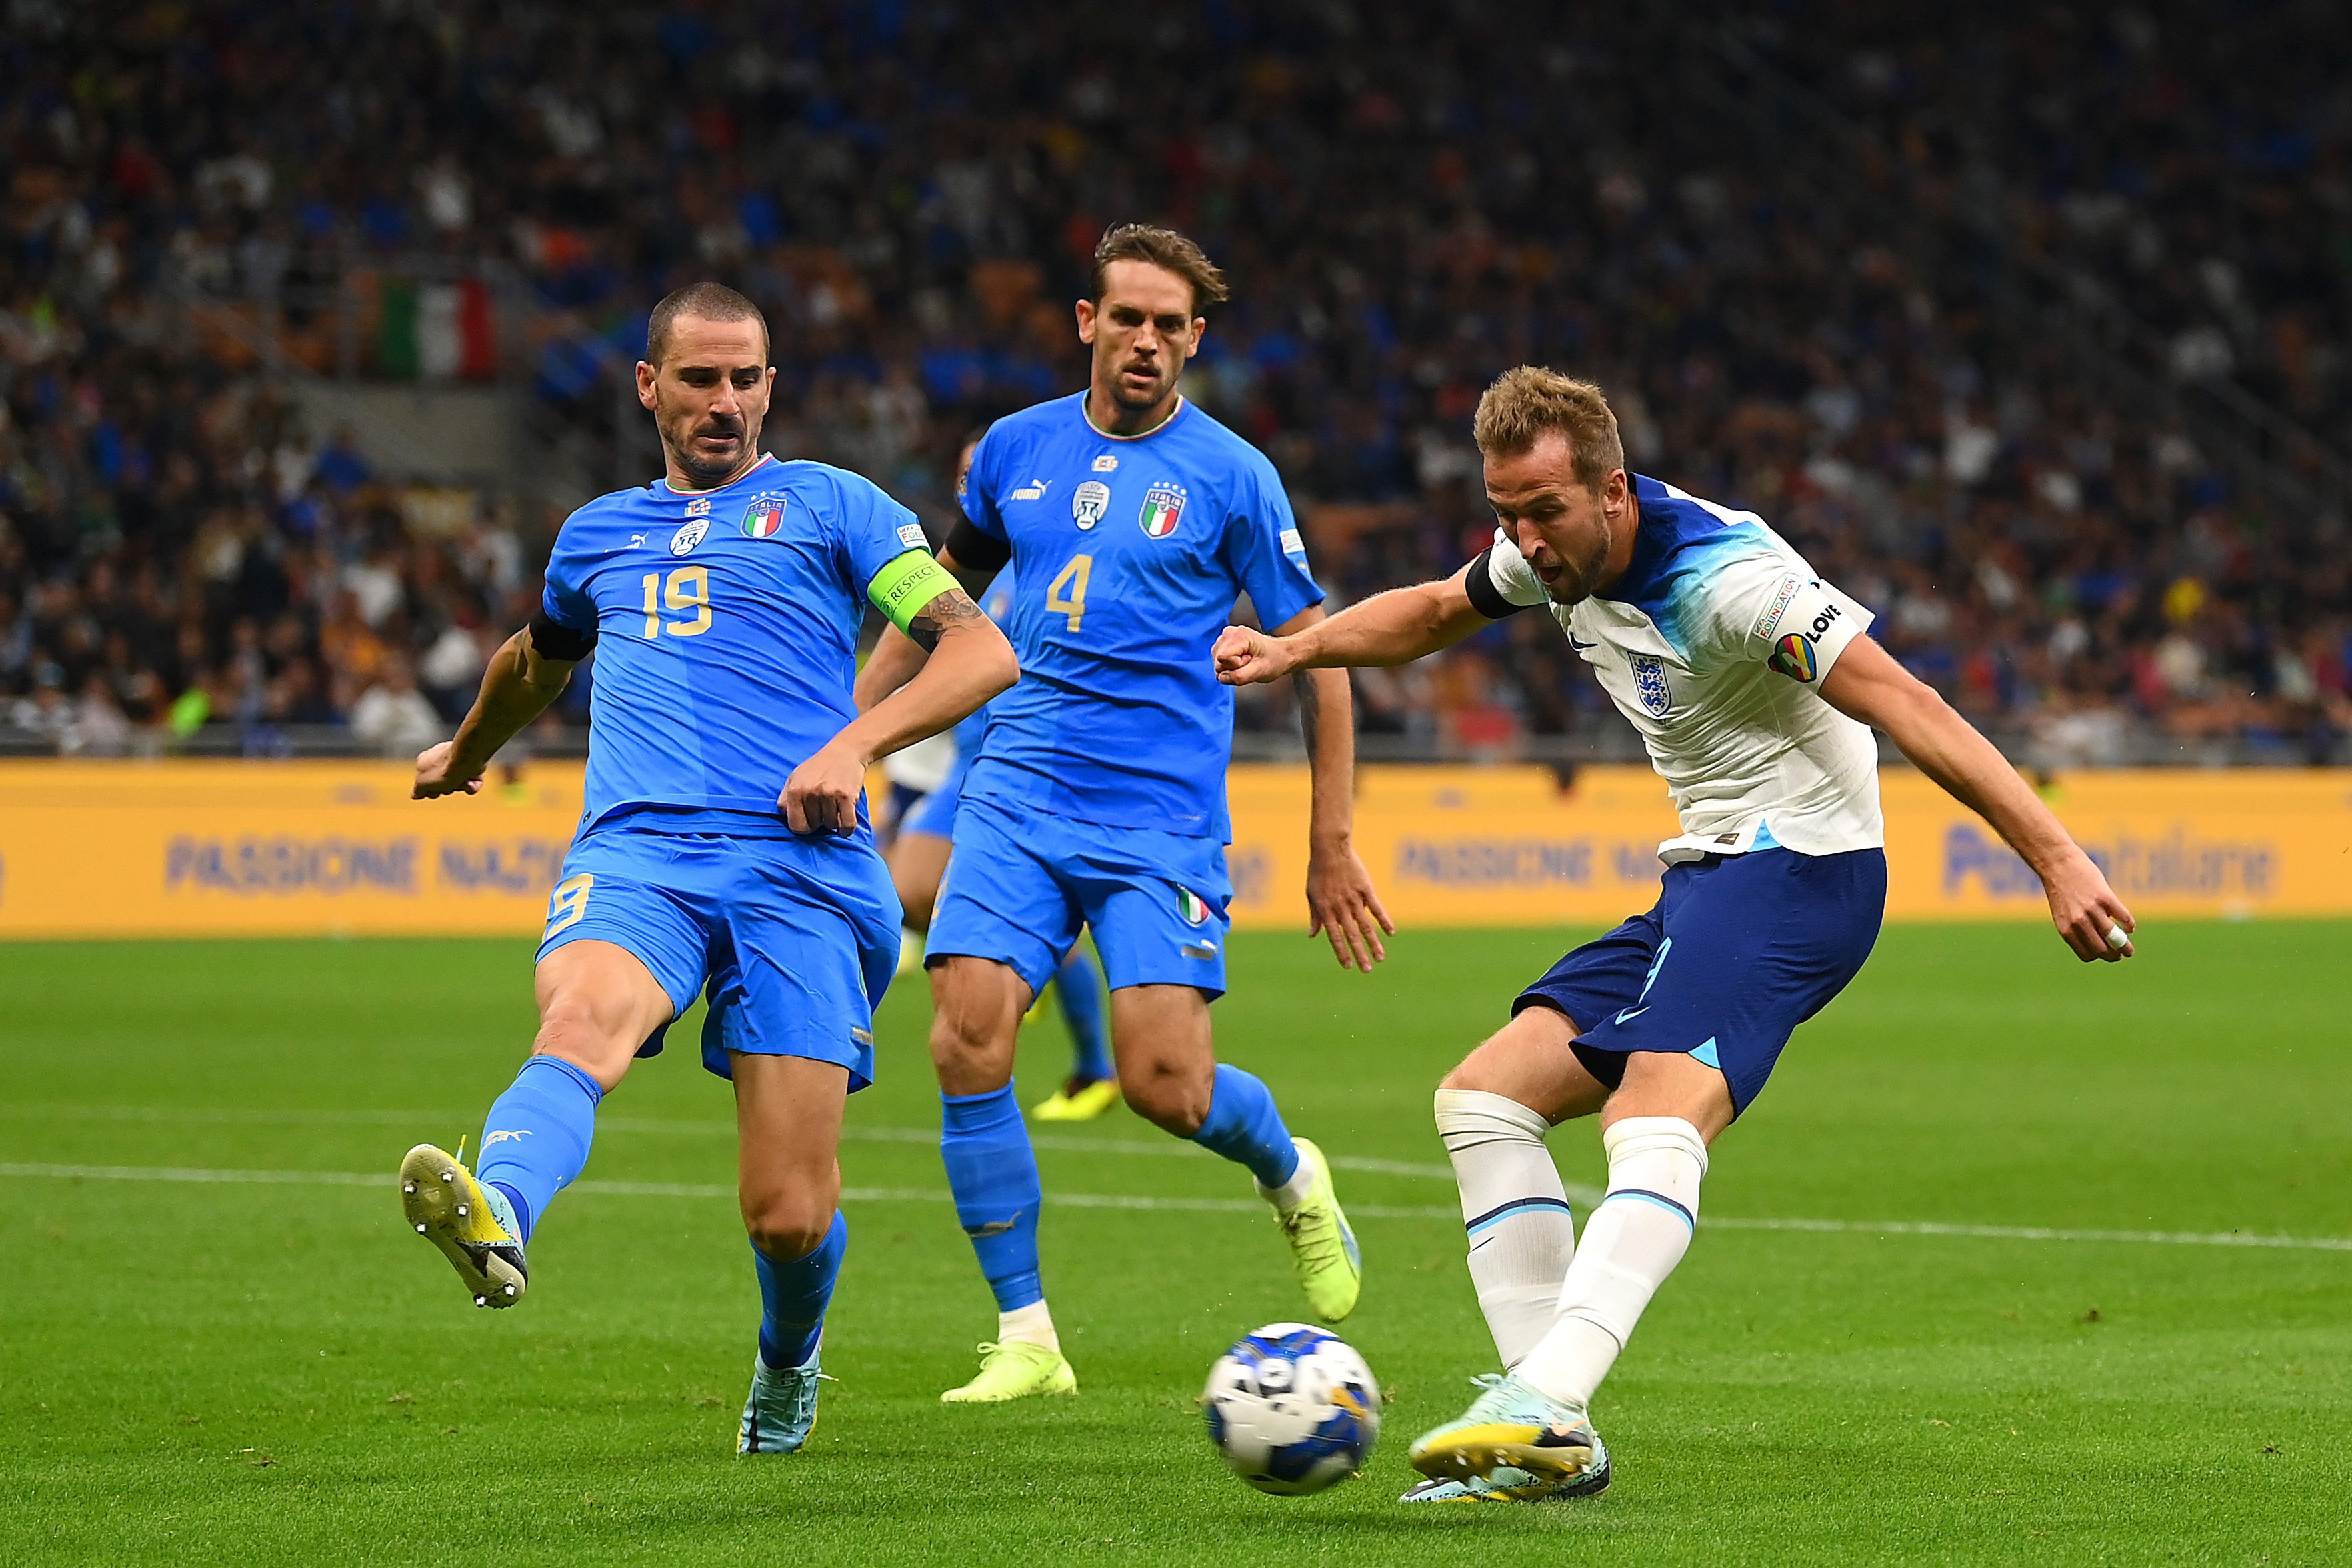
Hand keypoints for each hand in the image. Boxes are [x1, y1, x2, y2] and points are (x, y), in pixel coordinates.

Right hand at [412, 740, 483, 799]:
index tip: (433, 790)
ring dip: (461, 786)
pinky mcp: (473, 763)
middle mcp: (440, 759)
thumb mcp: (423, 784)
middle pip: (443, 785)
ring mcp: (457, 760)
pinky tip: (471, 781)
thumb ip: (418, 790)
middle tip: (448, 784)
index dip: (430, 790)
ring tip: (462, 780)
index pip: (425, 783)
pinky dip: (473, 784)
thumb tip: (414, 795)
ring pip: (458, 783)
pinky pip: (473, 781)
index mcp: (424, 761)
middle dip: (447, 789)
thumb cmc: (444, 770)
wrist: (468, 758)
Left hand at [782, 738, 867, 835]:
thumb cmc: (819, 767)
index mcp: (795, 790)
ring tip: (835, 807)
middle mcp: (810, 792)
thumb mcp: (795, 778)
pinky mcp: (847, 796)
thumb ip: (785, 799)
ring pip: (831, 825)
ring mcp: (829, 794)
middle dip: (820, 821)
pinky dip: (847, 829)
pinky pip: (847, 824)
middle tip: (824, 808)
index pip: (796, 826)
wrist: (845, 751)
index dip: (804, 826)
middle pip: (815, 826)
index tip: (810, 820)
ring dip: (835, 821)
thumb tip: (783, 817)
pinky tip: (845, 821)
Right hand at [1214, 625, 1297, 686]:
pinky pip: (1219, 664)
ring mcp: (1224, 639)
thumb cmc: (1274, 660)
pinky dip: (1230, 666)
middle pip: (1218, 662)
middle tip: (1250, 663)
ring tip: (1248, 662)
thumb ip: (1239, 676)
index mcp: (1238, 635)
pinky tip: (1242, 661)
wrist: (1279, 654)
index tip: (1250, 662)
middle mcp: (1228, 633)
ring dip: (1232, 668)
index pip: (1222, 658)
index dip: (1235, 666)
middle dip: (1233, 668)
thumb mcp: (1260, 671)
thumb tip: (1222, 677)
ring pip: (1217, 664)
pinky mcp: (1222, 645)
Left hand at [1306, 836, 1393, 971]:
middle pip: (1352, 935)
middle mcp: (1341, 907)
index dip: (1341, 952)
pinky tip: (1391, 932)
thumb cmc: (1318, 871)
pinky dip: (1384, 921)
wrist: (1330, 848)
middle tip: (1367, 970)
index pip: (1335, 937)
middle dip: (1360, 954)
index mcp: (1326, 910)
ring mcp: (1354, 899)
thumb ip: (1315, 916)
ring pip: (1366, 926)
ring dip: (1374, 943)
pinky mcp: (1366, 889)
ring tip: (1381, 958)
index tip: (1348, 967)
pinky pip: (1377, 908)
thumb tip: (1312, 935)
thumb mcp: (1311, 894)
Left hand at [2040, 845, 2134, 962]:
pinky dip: (2130, 925)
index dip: (2098, 957)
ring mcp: (2092, 910)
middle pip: (2102, 949)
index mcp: (2066, 929)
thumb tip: (2100, 940)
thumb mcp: (2064, 912)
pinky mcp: (2105, 897)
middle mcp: (2078, 922)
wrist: (2057, 863)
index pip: (2086, 954)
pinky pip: (2124, 917)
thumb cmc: (2061, 888)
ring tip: (2130, 948)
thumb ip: (2077, 927)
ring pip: (2114, 937)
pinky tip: (2130, 927)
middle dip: (2114, 956)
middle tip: (2122, 954)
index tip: (2106, 955)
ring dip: (2126, 946)